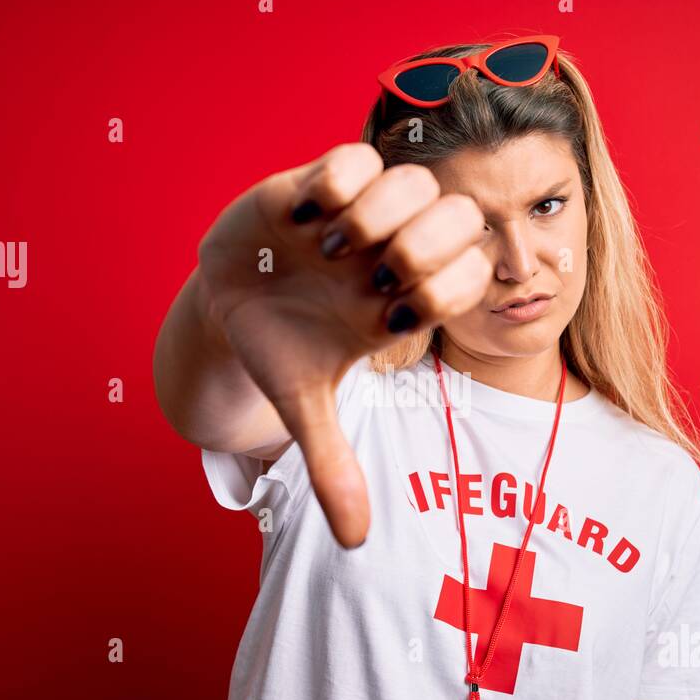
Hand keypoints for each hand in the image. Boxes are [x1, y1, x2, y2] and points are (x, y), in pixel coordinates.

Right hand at [198, 142, 493, 547]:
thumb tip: (357, 543)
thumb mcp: (303, 408)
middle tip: (371, 274)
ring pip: (417, 181)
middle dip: (421, 248)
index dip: (444, 293)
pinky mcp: (323, 179)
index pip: (473, 278)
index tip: (388, 315)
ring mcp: (365, 213)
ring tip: (334, 245)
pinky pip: (357, 157)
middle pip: (462, 218)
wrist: (227, 301)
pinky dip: (337, 183)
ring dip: (377, 217)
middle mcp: (397, 250)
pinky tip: (308, 215)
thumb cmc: (278, 348)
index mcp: (407, 299)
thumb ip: (335, 466)